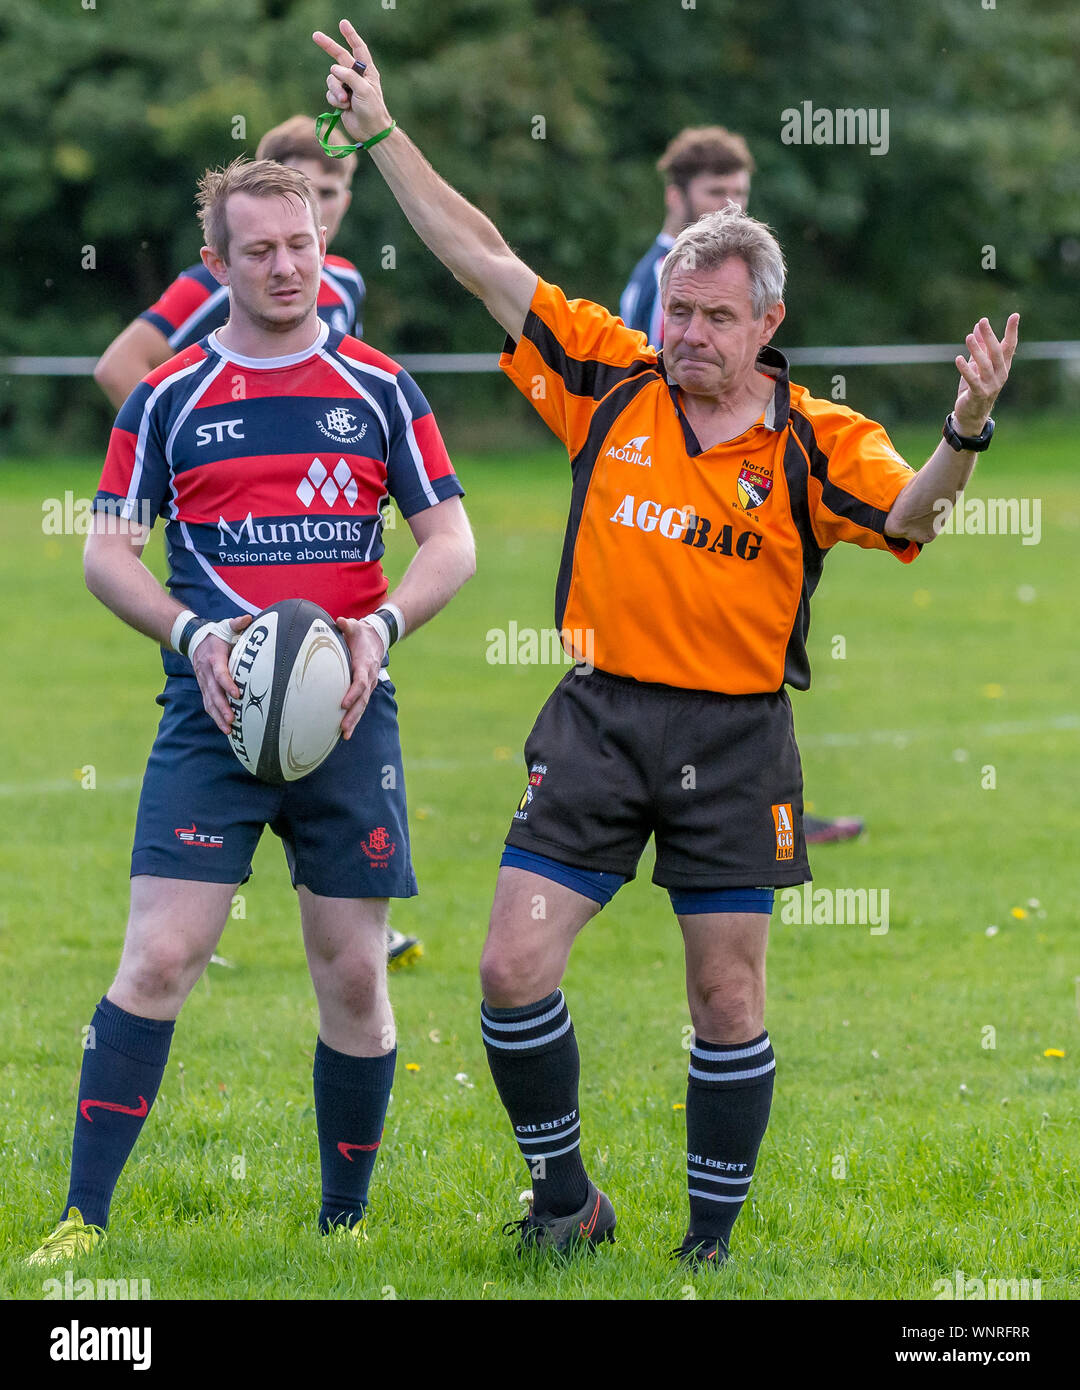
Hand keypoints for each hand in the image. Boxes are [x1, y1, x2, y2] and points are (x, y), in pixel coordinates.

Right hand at [191, 615, 251, 734]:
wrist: (194, 640)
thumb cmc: (216, 635)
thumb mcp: (225, 626)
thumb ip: (237, 623)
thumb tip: (249, 619)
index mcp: (214, 658)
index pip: (220, 673)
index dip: (227, 683)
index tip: (237, 694)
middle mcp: (206, 673)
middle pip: (213, 693)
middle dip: (222, 707)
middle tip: (232, 720)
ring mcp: (204, 682)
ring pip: (209, 702)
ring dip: (218, 716)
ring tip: (229, 730)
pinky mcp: (204, 688)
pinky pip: (208, 704)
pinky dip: (215, 716)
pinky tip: (225, 728)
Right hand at [312, 20, 391, 143]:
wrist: (370, 132)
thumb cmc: (372, 110)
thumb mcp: (364, 90)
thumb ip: (349, 77)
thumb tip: (333, 68)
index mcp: (367, 71)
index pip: (358, 49)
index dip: (351, 36)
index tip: (342, 24)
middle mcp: (356, 76)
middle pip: (339, 56)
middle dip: (328, 46)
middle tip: (315, 35)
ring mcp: (346, 87)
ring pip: (331, 79)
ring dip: (336, 90)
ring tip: (345, 102)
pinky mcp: (339, 98)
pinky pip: (330, 93)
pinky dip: (334, 100)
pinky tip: (344, 108)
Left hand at [335, 616, 385, 737]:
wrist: (377, 639)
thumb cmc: (361, 634)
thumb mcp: (356, 627)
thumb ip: (349, 626)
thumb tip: (341, 621)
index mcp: (365, 664)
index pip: (360, 681)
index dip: (352, 693)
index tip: (342, 704)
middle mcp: (369, 678)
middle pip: (361, 700)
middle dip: (353, 715)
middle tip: (343, 728)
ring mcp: (368, 685)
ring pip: (362, 706)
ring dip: (353, 721)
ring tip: (344, 735)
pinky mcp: (364, 690)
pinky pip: (360, 706)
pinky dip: (354, 719)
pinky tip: (345, 732)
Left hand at [952, 313, 1019, 435]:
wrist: (971, 415)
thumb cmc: (975, 387)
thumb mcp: (977, 365)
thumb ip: (979, 347)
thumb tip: (977, 327)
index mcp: (1003, 366)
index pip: (1010, 346)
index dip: (1012, 331)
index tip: (1015, 315)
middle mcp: (1000, 375)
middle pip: (997, 352)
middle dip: (990, 336)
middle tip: (983, 321)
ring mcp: (991, 385)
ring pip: (985, 364)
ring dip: (976, 350)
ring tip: (968, 337)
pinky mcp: (979, 394)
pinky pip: (972, 379)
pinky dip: (965, 369)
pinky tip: (958, 358)